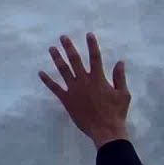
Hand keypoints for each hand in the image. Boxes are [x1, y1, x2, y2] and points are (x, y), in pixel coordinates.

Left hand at [39, 33, 130, 147]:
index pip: (95, 57)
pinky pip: (55, 88)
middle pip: (75, 60)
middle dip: (69, 47)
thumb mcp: (123, 94)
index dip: (92, 45)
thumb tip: (120, 61)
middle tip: (62, 37)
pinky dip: (47, 80)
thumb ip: (119, 77)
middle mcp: (84, 81)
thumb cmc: (116, 113)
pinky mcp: (66, 100)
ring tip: (51, 48)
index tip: (88, 34)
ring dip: (57, 58)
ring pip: (63, 70)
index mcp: (99, 78)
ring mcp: (74, 90)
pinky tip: (40, 73)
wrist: (106, 130)